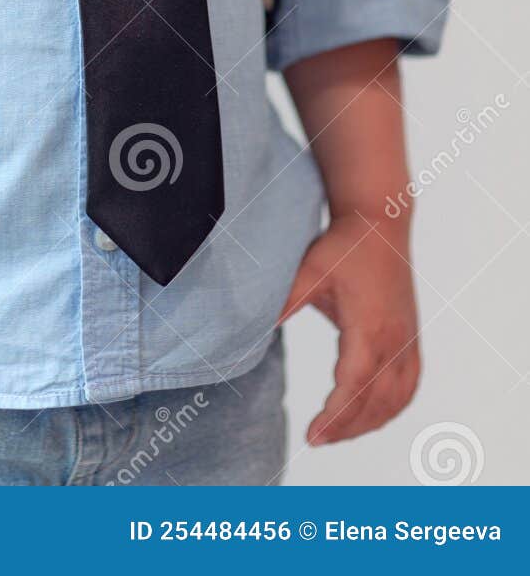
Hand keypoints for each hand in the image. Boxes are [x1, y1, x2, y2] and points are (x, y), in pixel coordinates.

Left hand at [277, 211, 420, 445]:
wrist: (380, 223)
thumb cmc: (344, 246)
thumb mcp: (308, 272)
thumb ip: (283, 303)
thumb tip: (251, 332)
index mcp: (368, 327)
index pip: (354, 386)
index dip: (335, 416)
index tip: (312, 435)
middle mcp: (394, 340)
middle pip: (375, 402)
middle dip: (346, 428)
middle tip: (316, 440)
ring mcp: (408, 341)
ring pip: (395, 400)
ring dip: (369, 423)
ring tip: (337, 433)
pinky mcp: (412, 339)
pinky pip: (409, 386)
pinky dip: (392, 409)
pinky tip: (372, 416)